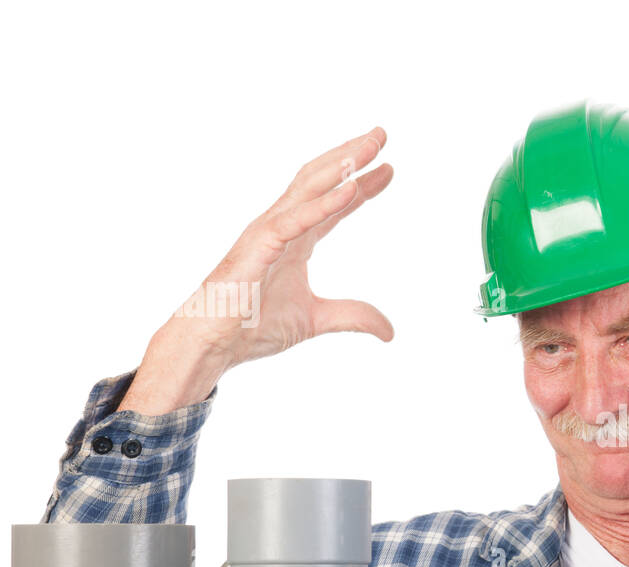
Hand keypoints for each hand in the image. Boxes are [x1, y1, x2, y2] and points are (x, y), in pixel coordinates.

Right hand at [182, 126, 395, 367]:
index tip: (389, 169)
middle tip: (381, 134)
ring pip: (308, 187)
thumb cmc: (251, 326)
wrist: (213, 344)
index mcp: (296, 239)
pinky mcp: (258, 246)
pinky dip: (324, 204)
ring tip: (370, 145)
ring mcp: (268, 232)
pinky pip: (296, 220)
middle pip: (322, 180)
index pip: (335, 203)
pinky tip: (351, 189)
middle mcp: (282, 226)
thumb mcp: (317, 320)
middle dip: (352, 156)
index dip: (363, 185)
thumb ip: (353, 317)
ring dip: (341, 164)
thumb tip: (390, 332)